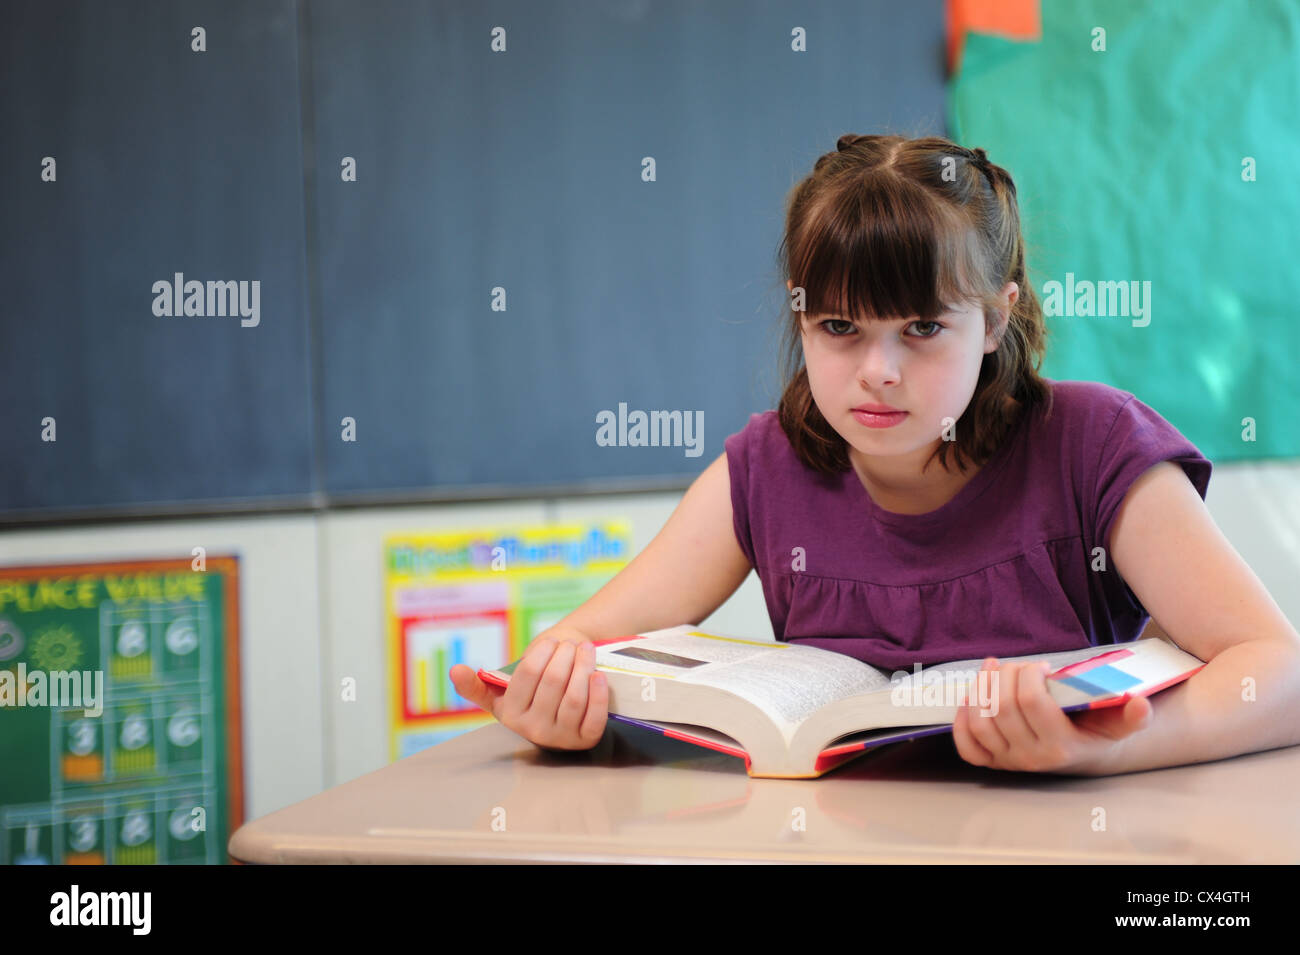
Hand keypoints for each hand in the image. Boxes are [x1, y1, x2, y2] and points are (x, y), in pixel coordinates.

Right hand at [448, 627, 608, 750]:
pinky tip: (598, 675)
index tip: (553, 642)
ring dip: (583, 667)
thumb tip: (454, 670)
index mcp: (510, 714)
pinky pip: (595, 716)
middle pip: (553, 682)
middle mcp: (534, 730)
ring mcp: (561, 737)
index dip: (543, 653)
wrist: (557, 716)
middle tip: (572, 644)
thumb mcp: (499, 695)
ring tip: (586, 650)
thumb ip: (475, 685)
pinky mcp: (586, 740)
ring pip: (574, 696)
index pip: (529, 675)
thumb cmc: (527, 698)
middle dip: (565, 655)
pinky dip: (598, 694)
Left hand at [951, 657, 1152, 773]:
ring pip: (981, 721)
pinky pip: (967, 747)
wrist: (1083, 755)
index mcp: (1061, 747)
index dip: (1029, 676)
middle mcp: (1032, 757)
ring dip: (980, 688)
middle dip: (1005, 676)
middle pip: (1003, 708)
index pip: (1032, 704)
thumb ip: (1132, 716)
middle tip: (1015, 664)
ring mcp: (1009, 761)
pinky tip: (969, 697)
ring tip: (992, 668)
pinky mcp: (993, 761)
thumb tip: (1140, 704)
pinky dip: (961, 720)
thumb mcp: (1119, 723)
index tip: (1040, 666)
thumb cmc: (1097, 730)